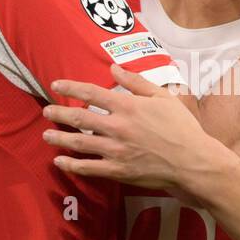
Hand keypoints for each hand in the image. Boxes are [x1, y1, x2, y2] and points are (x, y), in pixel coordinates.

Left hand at [42, 65, 230, 205]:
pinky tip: (60, 161)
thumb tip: (113, 69)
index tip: (56, 85)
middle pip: (78, 117)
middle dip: (58, 113)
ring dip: (59, 138)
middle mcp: (117, 127)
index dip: (70, 87)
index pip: (90, 93)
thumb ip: (136, 82)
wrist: (192, 161)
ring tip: (46, 135)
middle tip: (46, 111)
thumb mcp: (163, 97)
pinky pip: (88, 168)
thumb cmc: (181, 127)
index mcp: (127, 106)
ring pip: (79, 142)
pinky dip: (71, 165)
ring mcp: (115, 150)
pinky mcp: (117, 171)